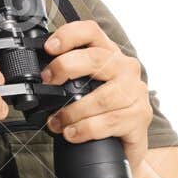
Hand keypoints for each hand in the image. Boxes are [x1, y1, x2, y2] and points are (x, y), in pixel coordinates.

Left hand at [39, 20, 152, 162]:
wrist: (126, 145)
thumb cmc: (102, 112)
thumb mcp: (85, 89)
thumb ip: (68, 79)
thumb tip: (38, 79)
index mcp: (109, 55)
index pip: (92, 32)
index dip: (69, 35)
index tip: (50, 47)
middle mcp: (126, 69)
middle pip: (96, 58)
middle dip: (65, 68)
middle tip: (47, 82)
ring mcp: (136, 92)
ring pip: (101, 97)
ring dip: (72, 111)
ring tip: (57, 122)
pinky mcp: (140, 117)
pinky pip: (109, 121)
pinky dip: (85, 129)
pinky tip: (72, 134)